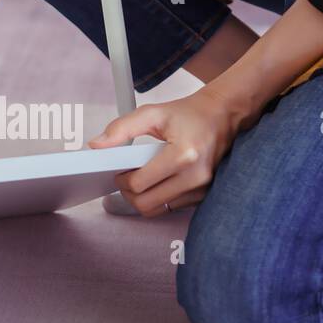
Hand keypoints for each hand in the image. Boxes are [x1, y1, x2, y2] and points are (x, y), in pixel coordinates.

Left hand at [88, 87, 256, 215]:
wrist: (225, 116)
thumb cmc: (190, 114)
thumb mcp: (153, 113)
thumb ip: (121, 128)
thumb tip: (97, 145)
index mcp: (182, 155)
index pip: (139, 183)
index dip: (121, 179)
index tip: (118, 172)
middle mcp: (195, 176)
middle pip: (146, 204)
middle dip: (129, 194)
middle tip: (125, 180)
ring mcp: (202, 189)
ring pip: (158, 210)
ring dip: (144, 198)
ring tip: (142, 180)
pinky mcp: (205, 195)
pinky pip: (172, 207)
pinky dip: (160, 199)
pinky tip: (159, 182)